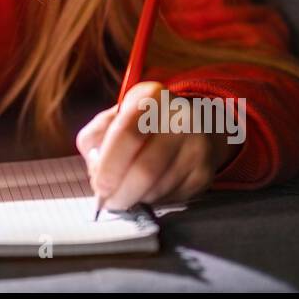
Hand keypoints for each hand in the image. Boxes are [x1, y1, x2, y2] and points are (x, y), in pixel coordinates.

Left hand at [75, 81, 234, 209]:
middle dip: (121, 192)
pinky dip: (153, 200)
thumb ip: (95, 137)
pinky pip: (171, 198)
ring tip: (126, 192)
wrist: (193, 124)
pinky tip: (147, 189)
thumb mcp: (116, 115)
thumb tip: (95, 170)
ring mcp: (197, 146)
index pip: (127, 135)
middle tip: (109, 201)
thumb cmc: (144, 123)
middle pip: (145, 169)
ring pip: (158, 188)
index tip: (98, 185)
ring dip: (135, 198)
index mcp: (152, 96)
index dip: (109, 166)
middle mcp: (181, 118)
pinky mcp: (204, 172)